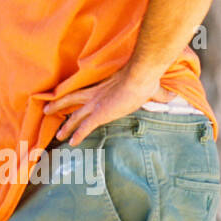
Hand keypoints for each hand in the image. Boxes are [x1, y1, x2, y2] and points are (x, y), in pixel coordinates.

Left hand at [44, 70, 159, 145]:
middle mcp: (96, 94)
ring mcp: (97, 104)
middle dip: (59, 106)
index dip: (73, 94)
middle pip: (72, 100)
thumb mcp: (151, 87)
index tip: (65, 98)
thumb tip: (173, 96)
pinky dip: (77, 135)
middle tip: (47, 111)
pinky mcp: (100, 113)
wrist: (140, 77)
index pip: (84, 90)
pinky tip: (72, 143)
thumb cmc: (145, 78)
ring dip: (66, 126)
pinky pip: (85, 127)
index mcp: (104, 86)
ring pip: (75, 116)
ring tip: (58, 135)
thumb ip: (159, 93)